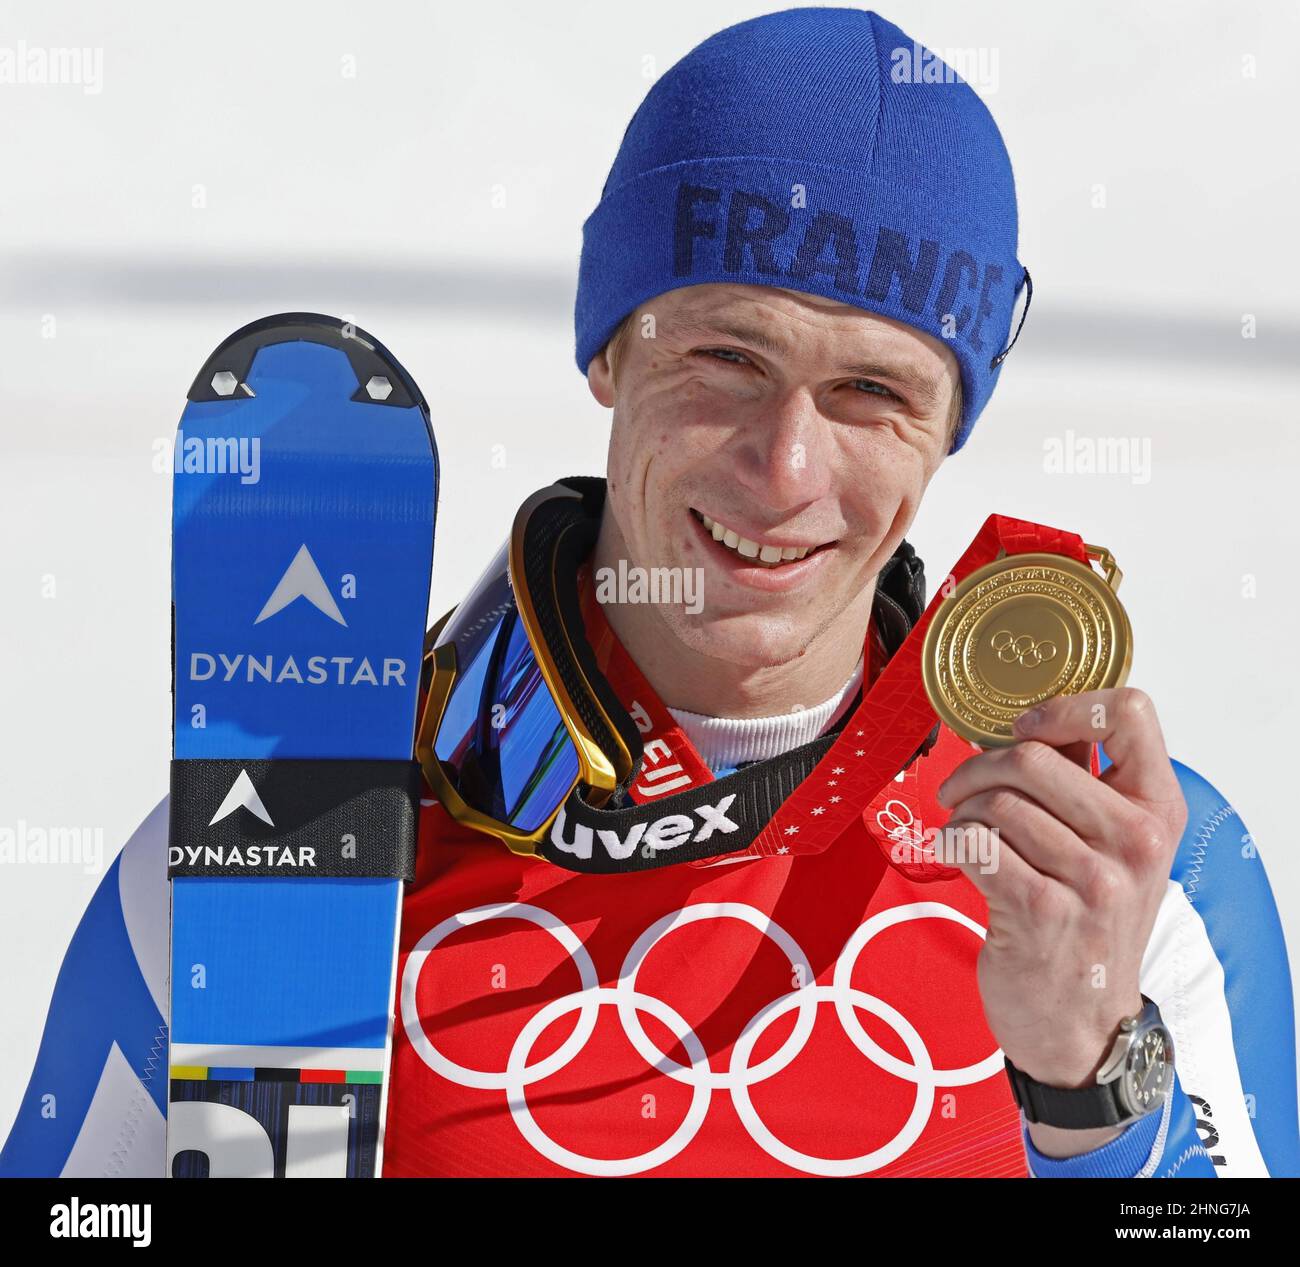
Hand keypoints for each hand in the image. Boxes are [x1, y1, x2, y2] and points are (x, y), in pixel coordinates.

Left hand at [935, 688, 1186, 1153]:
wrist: (1082, 1024)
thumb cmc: (1088, 925)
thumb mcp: (1112, 850)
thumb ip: (1081, 783)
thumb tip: (1022, 718)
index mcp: (1158, 809)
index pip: (1129, 712)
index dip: (1063, 706)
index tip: (1024, 729)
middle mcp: (1135, 840)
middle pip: (1035, 755)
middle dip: (979, 766)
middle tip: (960, 789)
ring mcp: (1093, 880)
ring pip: (997, 801)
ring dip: (962, 811)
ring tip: (964, 831)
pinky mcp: (1043, 911)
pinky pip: (975, 842)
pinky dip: (951, 841)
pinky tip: (957, 854)